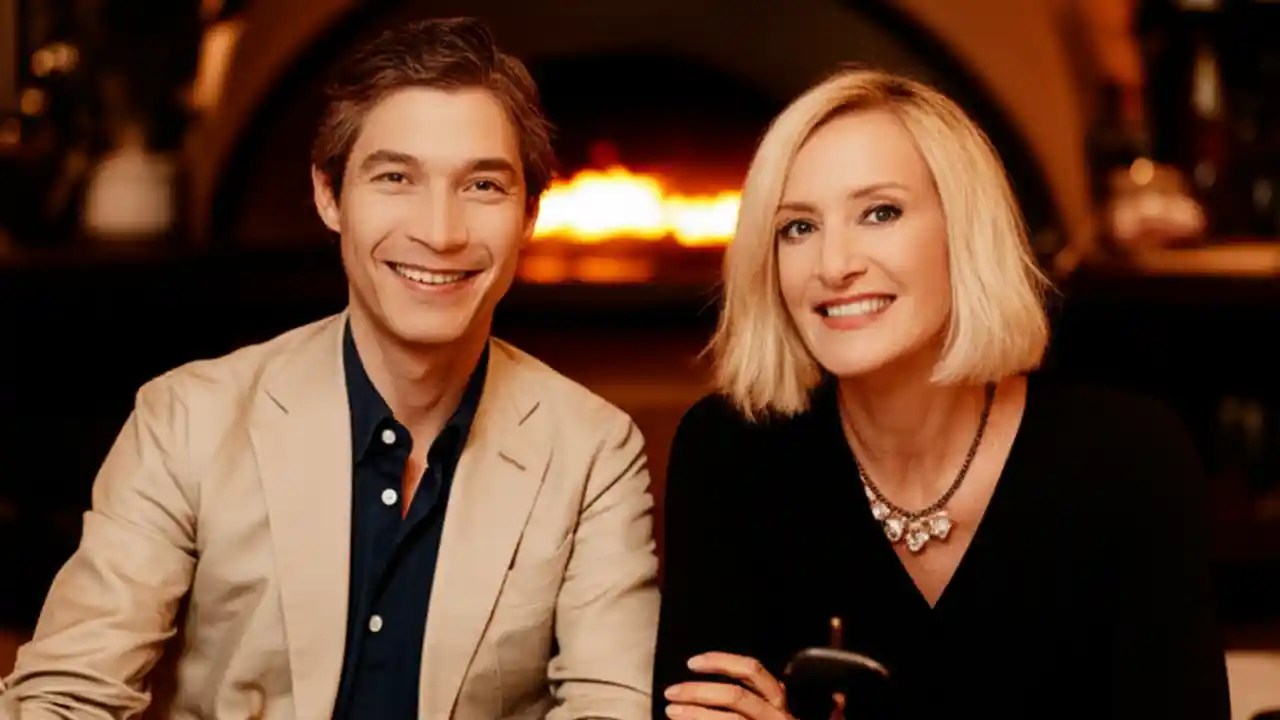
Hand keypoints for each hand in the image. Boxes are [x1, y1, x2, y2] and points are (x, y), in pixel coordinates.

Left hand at [663, 652, 792, 718]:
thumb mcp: (766, 711)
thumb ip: (748, 697)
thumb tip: (708, 679)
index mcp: (777, 700)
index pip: (751, 670)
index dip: (721, 661)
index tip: (693, 663)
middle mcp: (778, 715)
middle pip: (736, 696)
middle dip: (699, 691)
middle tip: (672, 692)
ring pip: (731, 719)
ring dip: (696, 714)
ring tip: (672, 711)